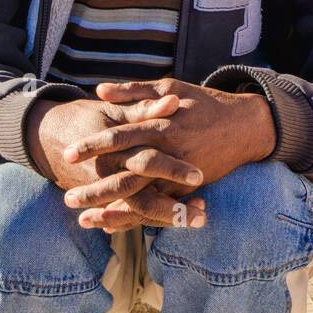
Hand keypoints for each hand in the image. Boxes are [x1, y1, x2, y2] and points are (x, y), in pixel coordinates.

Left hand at [60, 77, 276, 230]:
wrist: (244, 126)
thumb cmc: (202, 103)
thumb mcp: (169, 87)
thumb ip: (133, 91)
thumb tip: (99, 90)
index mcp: (160, 124)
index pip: (120, 136)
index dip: (93, 145)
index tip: (68, 154)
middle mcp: (168, 152)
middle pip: (126, 174)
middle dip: (97, 188)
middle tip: (68, 198)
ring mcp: (178, 175)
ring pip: (141, 198)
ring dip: (112, 211)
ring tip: (84, 219)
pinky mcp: (187, 189)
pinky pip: (158, 208)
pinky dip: (136, 218)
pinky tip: (112, 226)